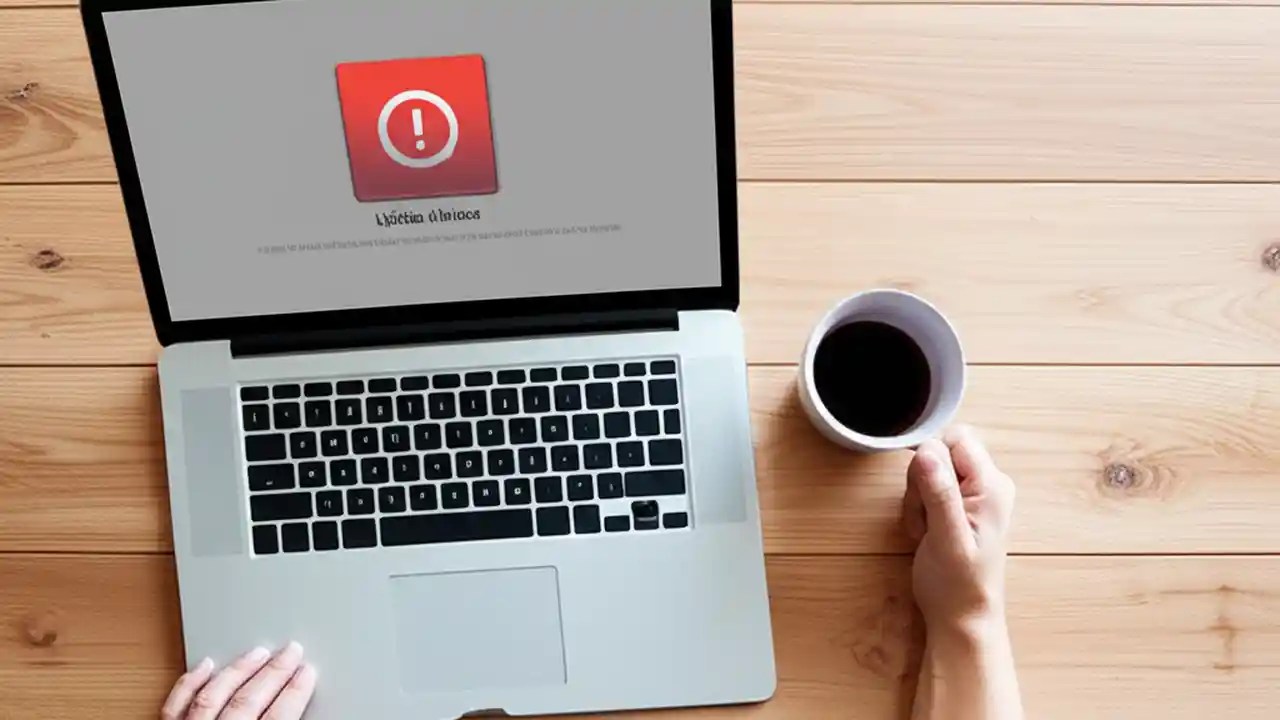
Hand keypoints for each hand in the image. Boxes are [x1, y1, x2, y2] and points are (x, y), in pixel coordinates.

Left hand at [160, 643, 315, 719]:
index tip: (307, 672)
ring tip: (257, 653)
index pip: (278, 717)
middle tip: (291, 651)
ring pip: (213, 696)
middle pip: (248, 701)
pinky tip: (205, 666)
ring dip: (238, 671)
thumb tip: (305, 712)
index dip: (296, 692)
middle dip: (274, 673)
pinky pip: (175, 707)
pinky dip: (189, 684)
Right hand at [903, 425, 1014, 634]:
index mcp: (993, 486)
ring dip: (917, 499)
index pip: (956, 439)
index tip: (924, 491)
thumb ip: (939, 494)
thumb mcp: (947, 539)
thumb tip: (927, 450)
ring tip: (926, 531)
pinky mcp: (958, 506)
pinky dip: (919, 509)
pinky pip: (928, 488)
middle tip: (925, 518)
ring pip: (929, 471)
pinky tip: (925, 533)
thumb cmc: (958, 585)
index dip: (931, 459)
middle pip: (940, 453)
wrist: (962, 618)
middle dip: (921, 482)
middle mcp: (988, 484)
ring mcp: (974, 495)